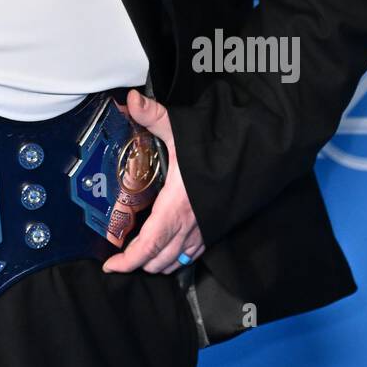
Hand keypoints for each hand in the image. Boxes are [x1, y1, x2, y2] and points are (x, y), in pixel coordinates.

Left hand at [102, 87, 205, 274]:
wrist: (256, 155)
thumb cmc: (217, 147)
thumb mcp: (180, 130)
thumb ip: (152, 116)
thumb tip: (130, 100)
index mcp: (176, 207)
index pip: (148, 246)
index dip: (128, 261)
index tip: (111, 267)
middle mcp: (190, 225)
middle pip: (159, 259)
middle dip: (138, 263)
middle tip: (120, 258)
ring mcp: (205, 230)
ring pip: (177, 261)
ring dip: (157, 263)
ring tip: (141, 255)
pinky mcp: (216, 228)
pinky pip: (193, 254)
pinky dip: (177, 258)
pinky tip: (170, 249)